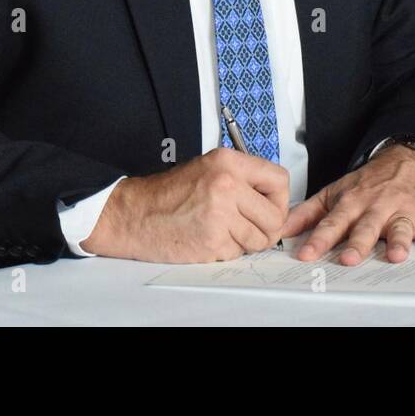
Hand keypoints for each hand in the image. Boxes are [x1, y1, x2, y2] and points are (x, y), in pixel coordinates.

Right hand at [81, 148, 288, 261]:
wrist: (134, 214)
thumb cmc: (170, 194)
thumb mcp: (210, 168)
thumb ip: (244, 178)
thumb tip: (276, 199)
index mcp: (229, 162)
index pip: (280, 180)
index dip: (280, 199)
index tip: (270, 207)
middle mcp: (227, 185)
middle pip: (275, 216)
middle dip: (268, 228)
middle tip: (252, 228)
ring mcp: (219, 214)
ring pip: (260, 239)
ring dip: (247, 242)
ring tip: (226, 232)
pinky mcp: (211, 241)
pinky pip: (238, 253)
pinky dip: (227, 251)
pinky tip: (209, 239)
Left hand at [283, 143, 414, 264]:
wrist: (411, 158)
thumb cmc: (371, 182)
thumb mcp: (336, 191)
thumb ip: (309, 212)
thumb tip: (281, 230)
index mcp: (352, 203)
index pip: (333, 223)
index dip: (319, 239)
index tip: (306, 254)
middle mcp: (377, 207)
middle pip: (366, 227)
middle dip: (358, 243)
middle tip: (349, 259)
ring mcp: (403, 210)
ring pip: (399, 228)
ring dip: (398, 241)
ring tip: (395, 255)